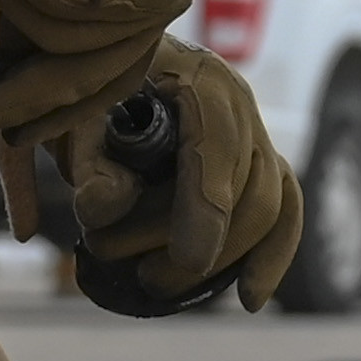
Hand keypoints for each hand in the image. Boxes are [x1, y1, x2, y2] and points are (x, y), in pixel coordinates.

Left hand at [0, 35, 304, 311]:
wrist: (102, 61)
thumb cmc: (89, 86)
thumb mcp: (75, 115)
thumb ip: (88, 158)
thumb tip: (106, 208)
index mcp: (194, 76)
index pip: (216, 144)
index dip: (206, 206)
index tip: (190, 261)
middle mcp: (237, 100)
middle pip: (249, 186)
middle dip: (197, 244)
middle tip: (140, 275)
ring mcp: (254, 130)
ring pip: (269, 204)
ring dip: (222, 258)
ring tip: (156, 282)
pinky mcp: (257, 161)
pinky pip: (284, 207)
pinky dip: (272, 254)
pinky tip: (250, 299)